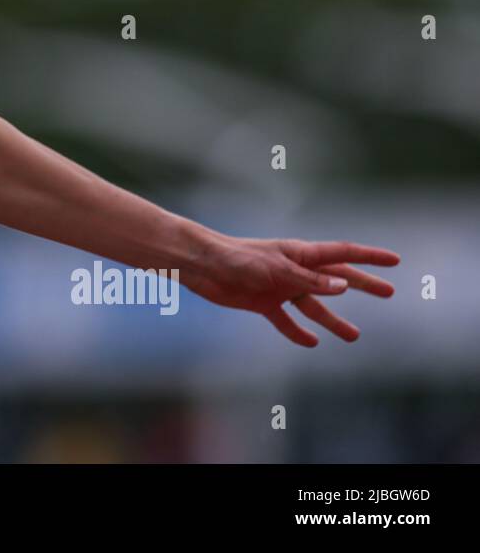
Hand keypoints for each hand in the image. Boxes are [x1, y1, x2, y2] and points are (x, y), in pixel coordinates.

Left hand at [187, 230, 399, 346]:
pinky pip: (286, 320)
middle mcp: (294, 270)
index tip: (395, 261)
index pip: (343, 254)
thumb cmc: (238, 258)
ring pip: (314, 305)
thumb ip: (310, 280)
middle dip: (363, 285)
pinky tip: (311, 342)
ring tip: (354, 336)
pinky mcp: (263, 302)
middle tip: (389, 292)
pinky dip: (297, 331)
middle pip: (336, 279)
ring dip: (332, 320)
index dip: (370, 257)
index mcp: (301, 254)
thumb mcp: (278, 269)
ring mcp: (280, 287)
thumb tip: (344, 287)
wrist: (203, 265)